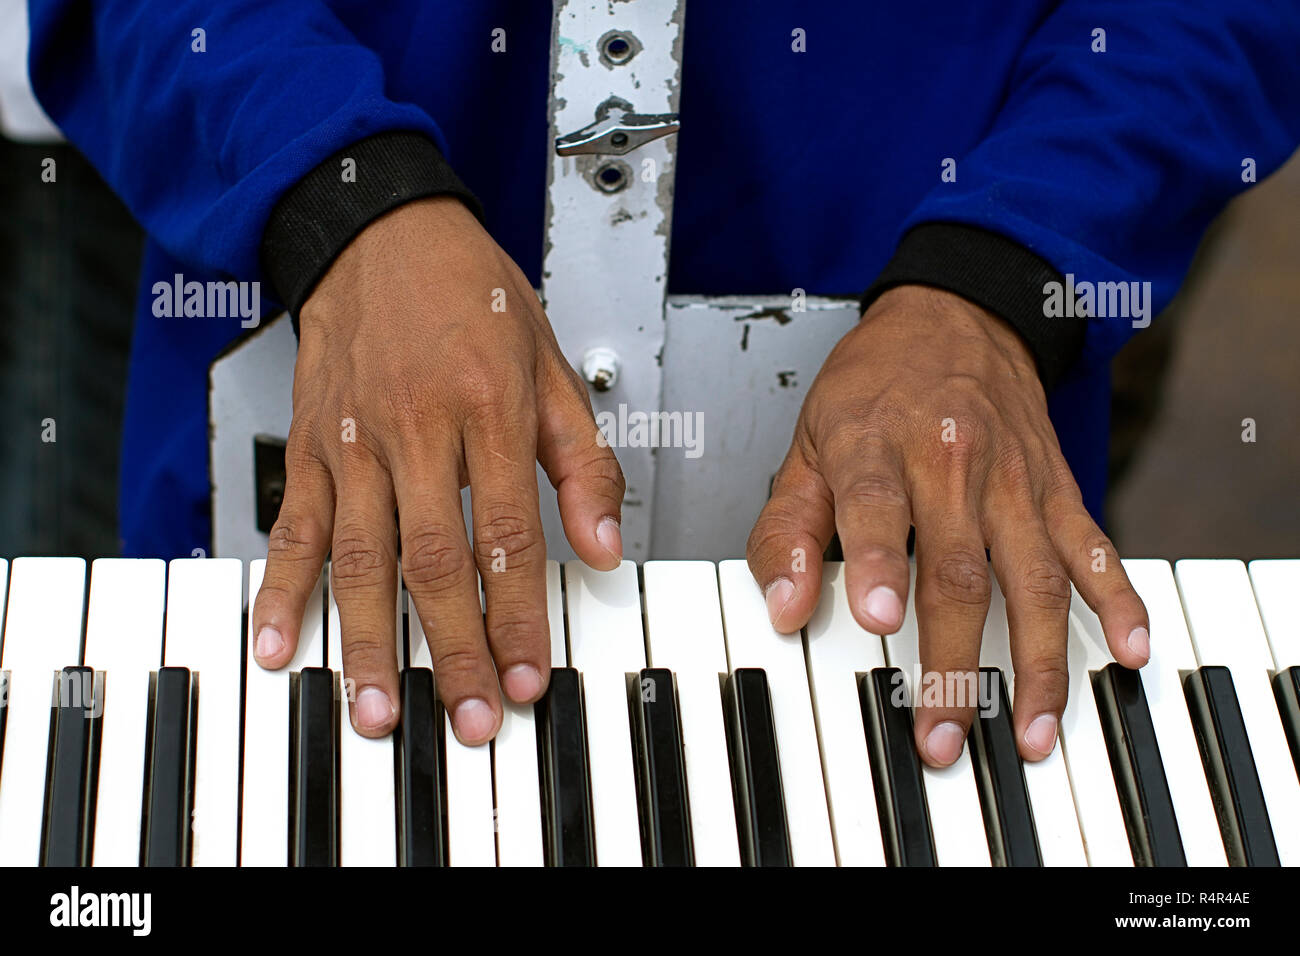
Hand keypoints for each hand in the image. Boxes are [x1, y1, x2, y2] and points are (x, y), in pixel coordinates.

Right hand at [250, 196, 624, 742]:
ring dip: (367, 642)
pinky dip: (280, 590)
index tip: (528, 673)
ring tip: (375, 709)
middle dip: (451, 648)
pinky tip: (278, 643)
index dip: (516, 611)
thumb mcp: (550, 362)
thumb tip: (603, 544)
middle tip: (467, 717)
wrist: (380, 230)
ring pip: (359, 557)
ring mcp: (354, 441)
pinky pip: (294, 527)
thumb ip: (580, 459)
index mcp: (488, 406)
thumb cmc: (471, 292)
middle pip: (431, 559)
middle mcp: (415, 427)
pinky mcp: (310, 446)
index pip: (506, 530)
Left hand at [747, 285, 1148, 764]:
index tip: (877, 619)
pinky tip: (1128, 650)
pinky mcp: (1057, 487)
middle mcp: (952, 461)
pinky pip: (1091, 548)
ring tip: (1033, 731)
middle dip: (951, 661)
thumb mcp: (806, 442)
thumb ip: (787, 526)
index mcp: (876, 445)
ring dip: (1038, 661)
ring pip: (1033, 578)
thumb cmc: (872, 387)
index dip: (875, 564)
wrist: (954, 315)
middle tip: (941, 733)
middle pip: (958, 569)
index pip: (875, 507)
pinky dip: (1115, 600)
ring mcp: (1014, 478)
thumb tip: (782, 607)